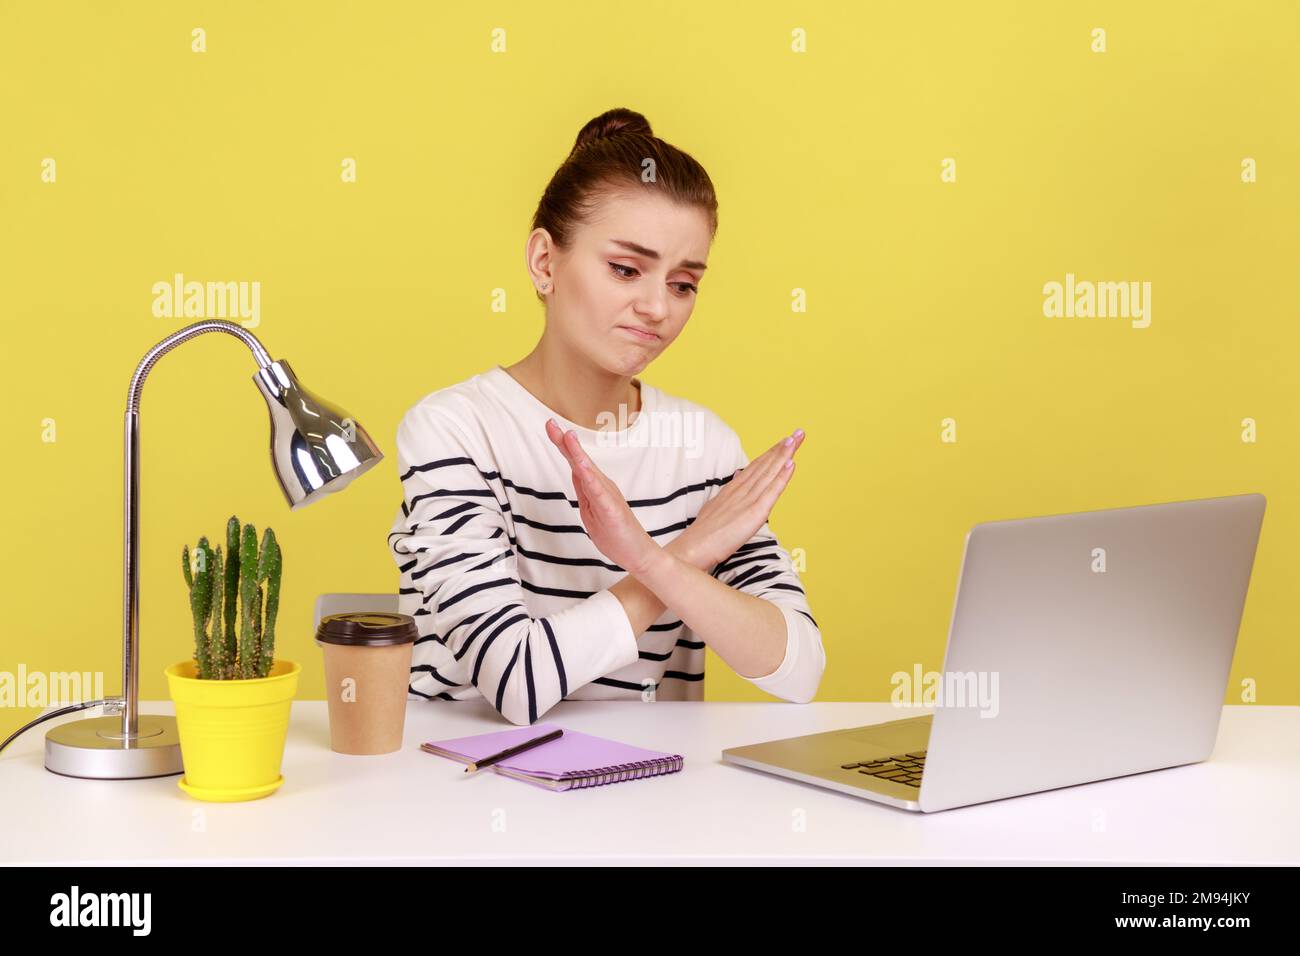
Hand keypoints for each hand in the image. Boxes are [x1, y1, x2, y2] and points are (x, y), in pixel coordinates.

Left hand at [545, 419, 660, 574]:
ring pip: (589, 472)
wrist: (637, 554)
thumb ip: (584, 490)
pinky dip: (590, 478)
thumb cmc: (615, 534)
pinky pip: (599, 493)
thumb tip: (576, 470)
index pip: (576, 464)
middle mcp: (603, 487)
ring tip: (566, 437)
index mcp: (596, 488)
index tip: (550, 427)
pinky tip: (582, 467)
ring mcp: (608, 498)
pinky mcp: (612, 511)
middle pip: (580, 462)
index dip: (563, 445)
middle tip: (550, 423)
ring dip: (577, 454)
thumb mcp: (591, 510)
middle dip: (565, 443)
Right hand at [674, 429, 804, 569]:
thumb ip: (729, 492)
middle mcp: (741, 490)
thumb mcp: (716, 506)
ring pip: (769, 473)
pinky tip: (792, 463)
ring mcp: (748, 500)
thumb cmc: (703, 534)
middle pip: (765, 465)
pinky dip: (782, 476)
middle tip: (798, 433)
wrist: (693, 548)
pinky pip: (772, 491)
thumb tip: (738, 476)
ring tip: (796, 439)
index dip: (771, 453)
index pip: (755, 467)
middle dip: (782, 448)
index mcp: (733, 490)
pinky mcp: (754, 512)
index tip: (784, 441)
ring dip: (784, 455)